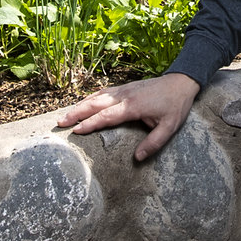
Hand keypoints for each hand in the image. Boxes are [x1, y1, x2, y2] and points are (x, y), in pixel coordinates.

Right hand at [56, 72, 200, 162]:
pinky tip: (83, 104)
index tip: (76, 131)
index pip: (106, 116)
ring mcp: (123, 90)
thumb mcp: (169, 127)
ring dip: (79, 105)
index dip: (90, 124)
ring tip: (65, 115)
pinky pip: (103, 93)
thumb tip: (137, 158)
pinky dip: (89, 98)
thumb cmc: (175, 106)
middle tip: (60, 123)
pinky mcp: (124, 88)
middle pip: (95, 104)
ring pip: (96, 96)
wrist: (181, 82)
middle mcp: (124, 96)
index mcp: (133, 106)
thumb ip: (153, 143)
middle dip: (76, 113)